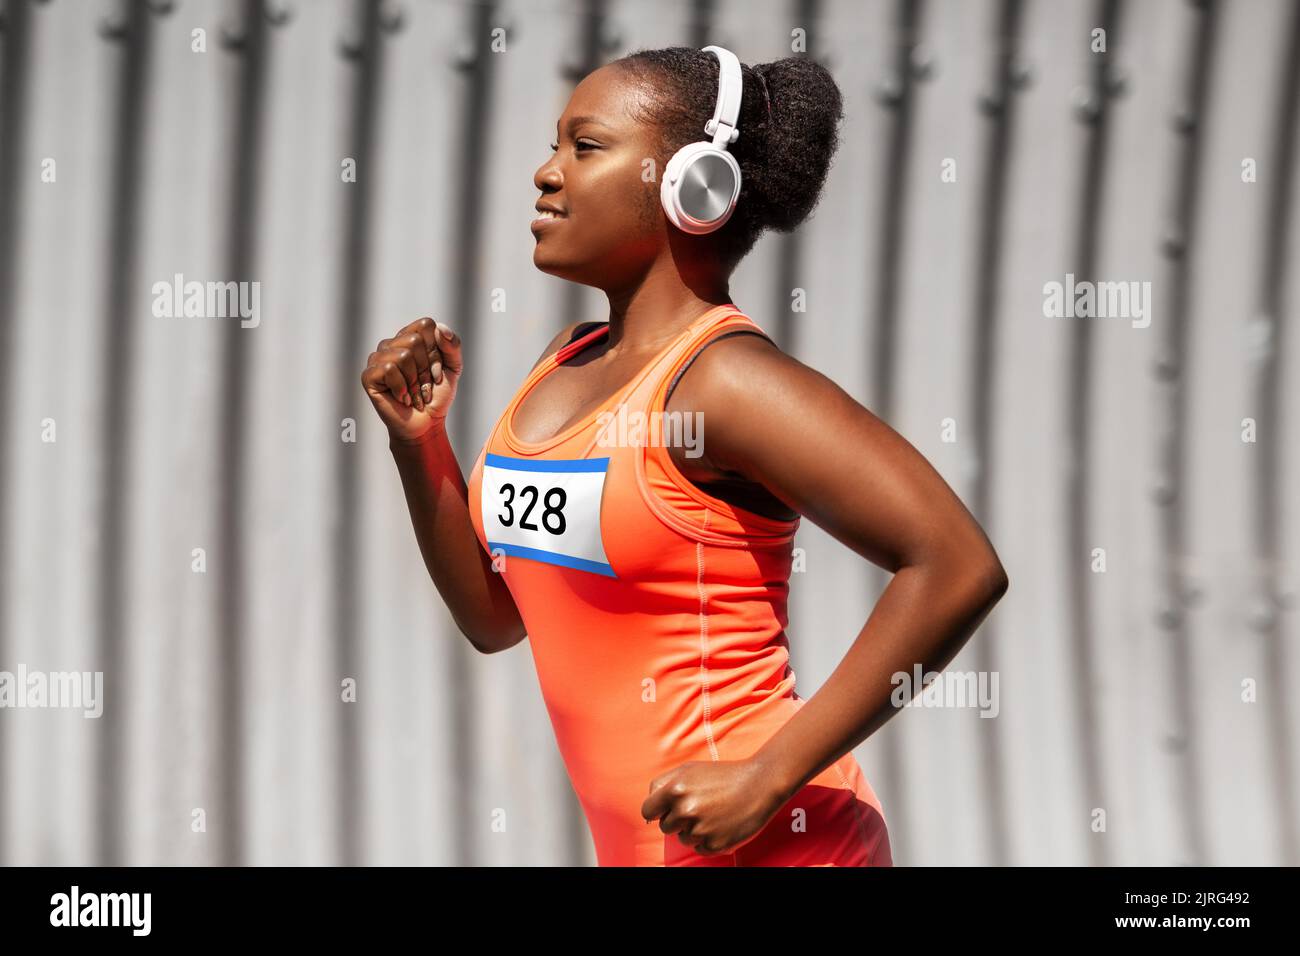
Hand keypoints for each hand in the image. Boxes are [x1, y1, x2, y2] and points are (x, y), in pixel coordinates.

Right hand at [361, 317, 462, 441]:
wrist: (426, 424)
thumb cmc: (437, 396)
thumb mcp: (453, 367)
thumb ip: (453, 345)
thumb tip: (439, 328)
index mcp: (410, 337)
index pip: (425, 326)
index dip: (436, 350)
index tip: (436, 371)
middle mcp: (391, 344)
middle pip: (414, 340)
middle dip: (426, 368)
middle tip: (424, 386)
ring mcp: (377, 359)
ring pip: (403, 355)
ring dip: (415, 381)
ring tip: (414, 393)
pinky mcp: (369, 375)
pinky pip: (389, 369)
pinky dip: (402, 388)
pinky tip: (402, 398)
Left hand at [640, 759, 787, 856]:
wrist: (759, 784)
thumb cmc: (724, 775)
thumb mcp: (689, 769)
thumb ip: (664, 785)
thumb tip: (650, 807)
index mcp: (675, 788)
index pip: (648, 811)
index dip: (656, 811)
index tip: (665, 810)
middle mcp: (685, 809)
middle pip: (665, 827)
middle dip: (677, 820)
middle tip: (698, 808)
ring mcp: (700, 829)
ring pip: (683, 839)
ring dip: (694, 830)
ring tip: (713, 814)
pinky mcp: (715, 844)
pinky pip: (699, 848)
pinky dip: (708, 840)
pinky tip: (720, 824)